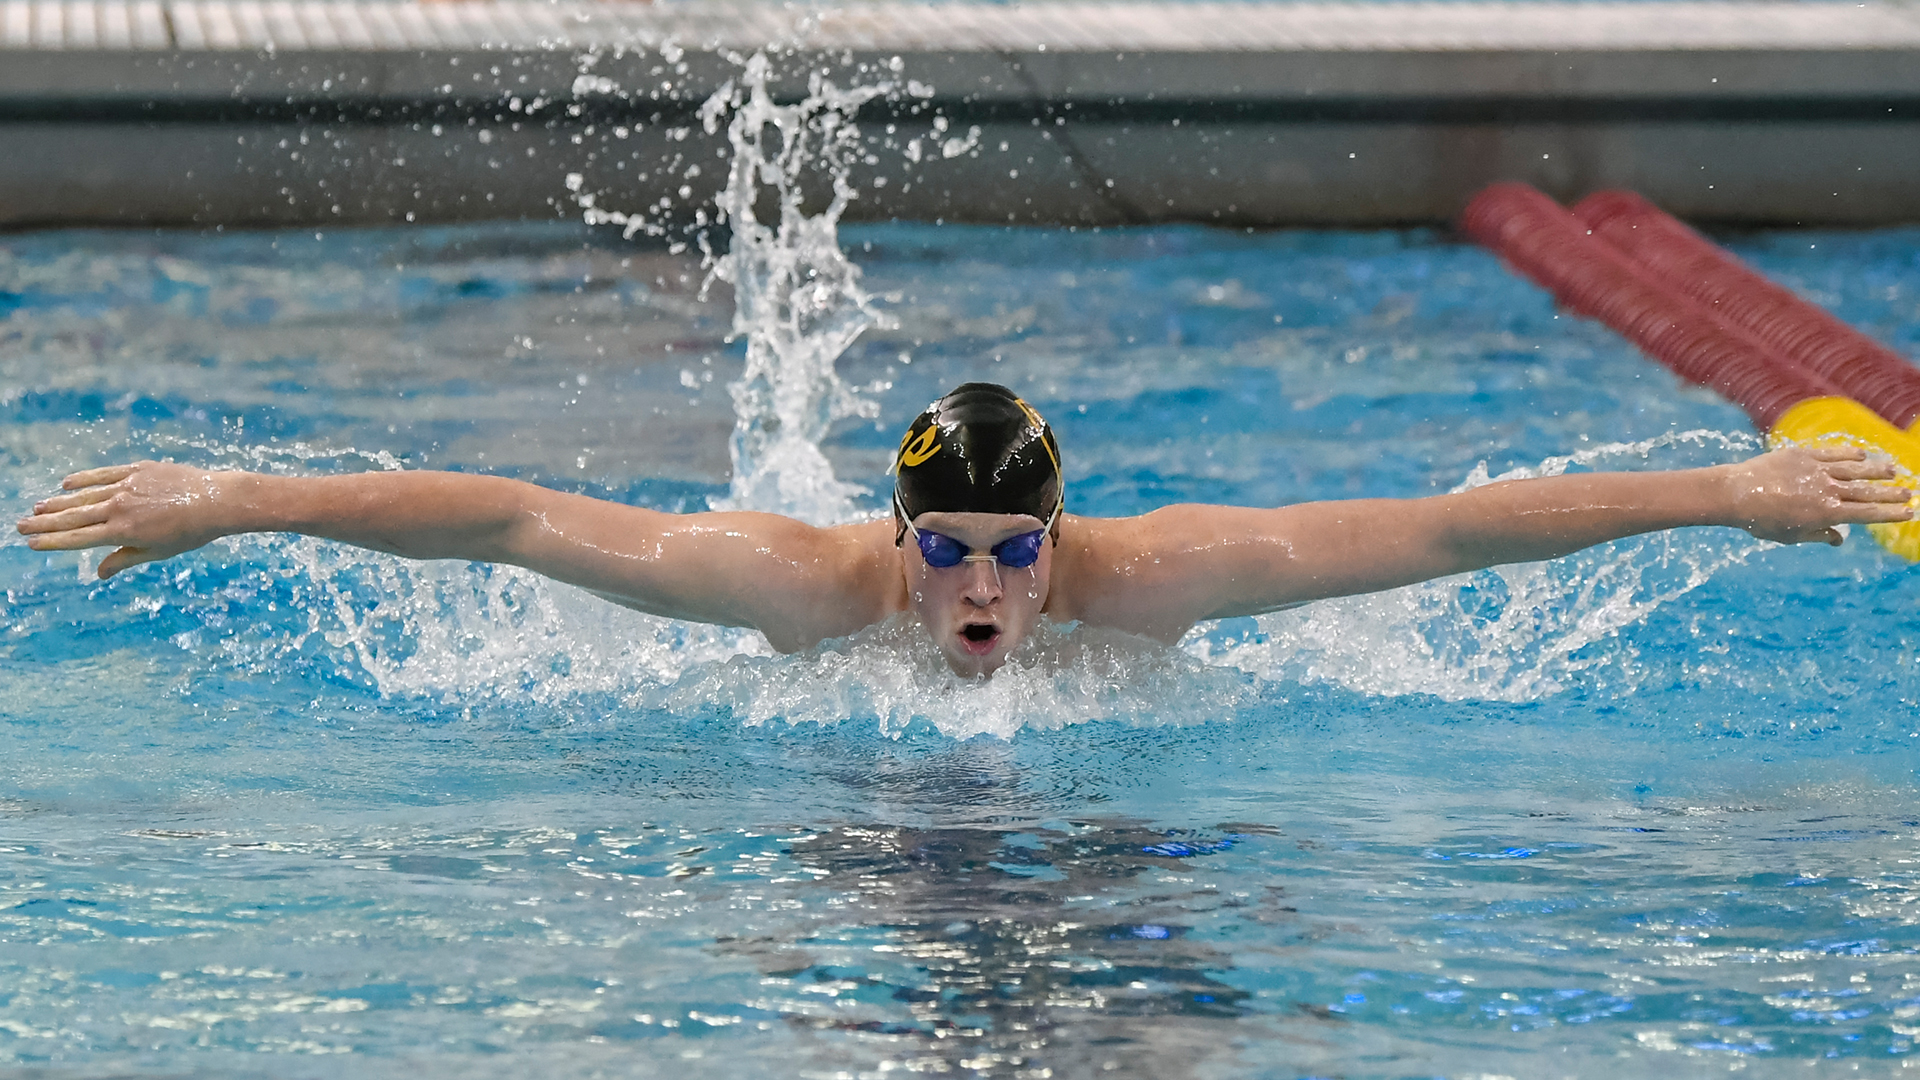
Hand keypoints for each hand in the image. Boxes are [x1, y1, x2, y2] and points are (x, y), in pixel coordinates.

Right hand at [16, 461, 233, 577]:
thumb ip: (124, 559)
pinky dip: (83, 480)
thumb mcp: (157, 552)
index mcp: (123, 532)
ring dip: (58, 503)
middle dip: (45, 523)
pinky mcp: (137, 470)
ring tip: (37, 509)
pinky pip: (103, 474)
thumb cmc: (190, 533)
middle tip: (20, 526)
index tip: (32, 544)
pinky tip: (66, 484)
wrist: (216, 501)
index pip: (78, 538)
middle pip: (73, 517)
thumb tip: (98, 574)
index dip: (53, 542)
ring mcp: (126, 486)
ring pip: (83, 496)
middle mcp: (119, 508)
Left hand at [1725, 445, 1912, 545]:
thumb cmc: (1760, 521)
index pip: (1867, 513)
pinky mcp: (1803, 455)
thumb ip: (1819, 535)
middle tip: (1910, 493)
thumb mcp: (1791, 536)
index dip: (1889, 513)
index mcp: (1826, 513)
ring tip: (1894, 471)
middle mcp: (1827, 491)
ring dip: (1877, 470)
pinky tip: (1863, 456)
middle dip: (1890, 493)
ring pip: (1855, 469)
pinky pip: (1833, 453)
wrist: (1735, 494)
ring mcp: (1816, 471)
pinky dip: (1850, 454)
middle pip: (1867, 491)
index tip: (1909, 512)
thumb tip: (1839, 539)